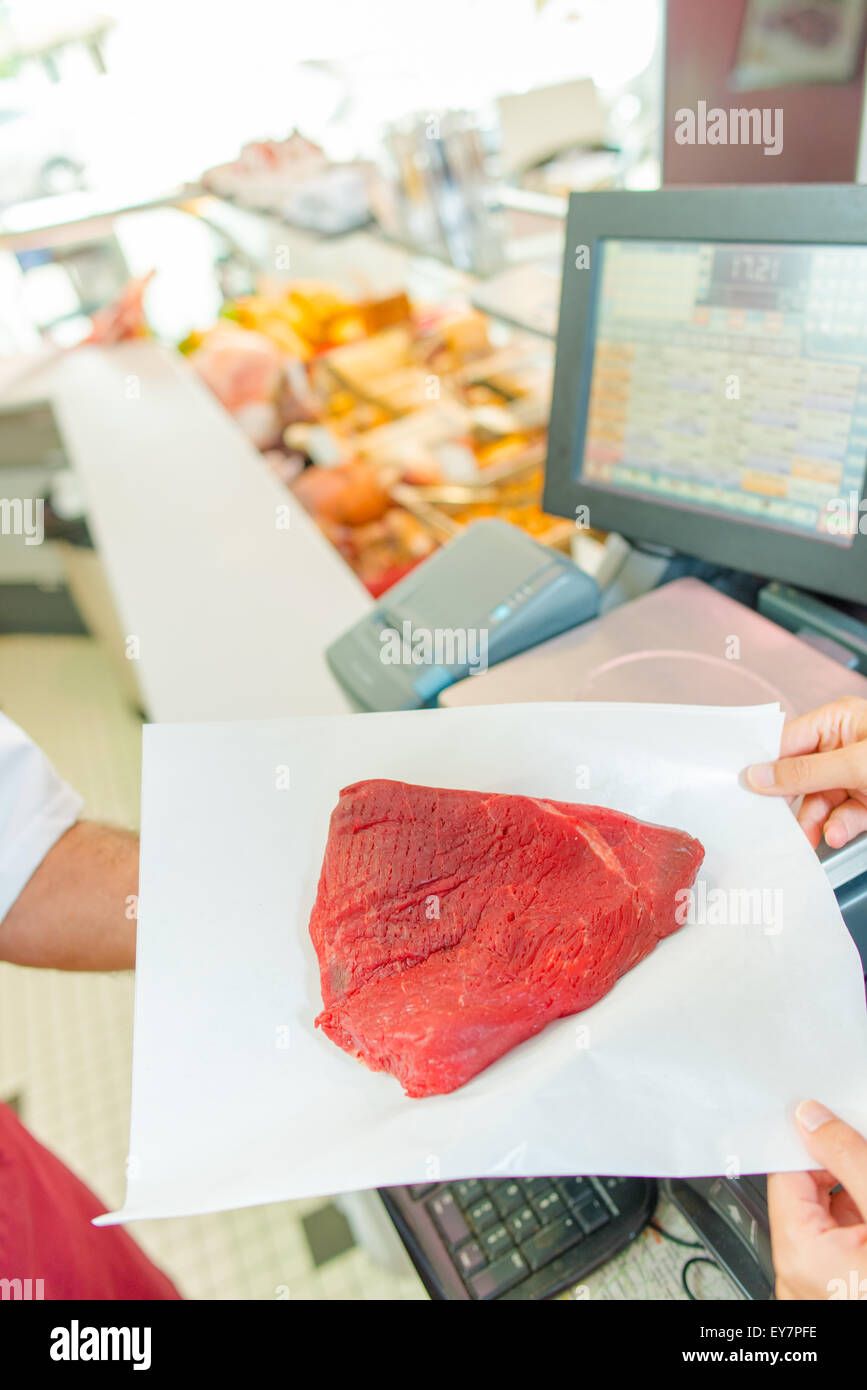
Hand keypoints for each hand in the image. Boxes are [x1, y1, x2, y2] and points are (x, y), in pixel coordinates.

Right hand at [746, 696, 866, 848]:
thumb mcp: (856, 764)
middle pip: (800, 776)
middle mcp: (843, 746)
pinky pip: (842, 815)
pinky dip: (838, 828)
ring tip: (810, 838)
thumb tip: (760, 776)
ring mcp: (854, 774)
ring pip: (819, 801)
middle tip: (774, 823)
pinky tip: (836, 835)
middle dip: (791, 804)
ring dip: (814, 823)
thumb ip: (806, 772)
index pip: (788, 742)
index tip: (745, 788)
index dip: (766, 766)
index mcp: (838, 721)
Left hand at [768, 1100, 866, 1299]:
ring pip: (830, 1224)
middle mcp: (798, 1279)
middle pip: (810, 1198)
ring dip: (857, 1200)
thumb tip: (814, 1120)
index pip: (787, 1172)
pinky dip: (862, 1229)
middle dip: (843, 1173)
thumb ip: (849, 1157)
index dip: (813, 1141)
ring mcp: (816, 1294)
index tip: (835, 1122)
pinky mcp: (838, 1296)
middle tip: (864, 1151)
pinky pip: (841, 1251)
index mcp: (800, 1253)